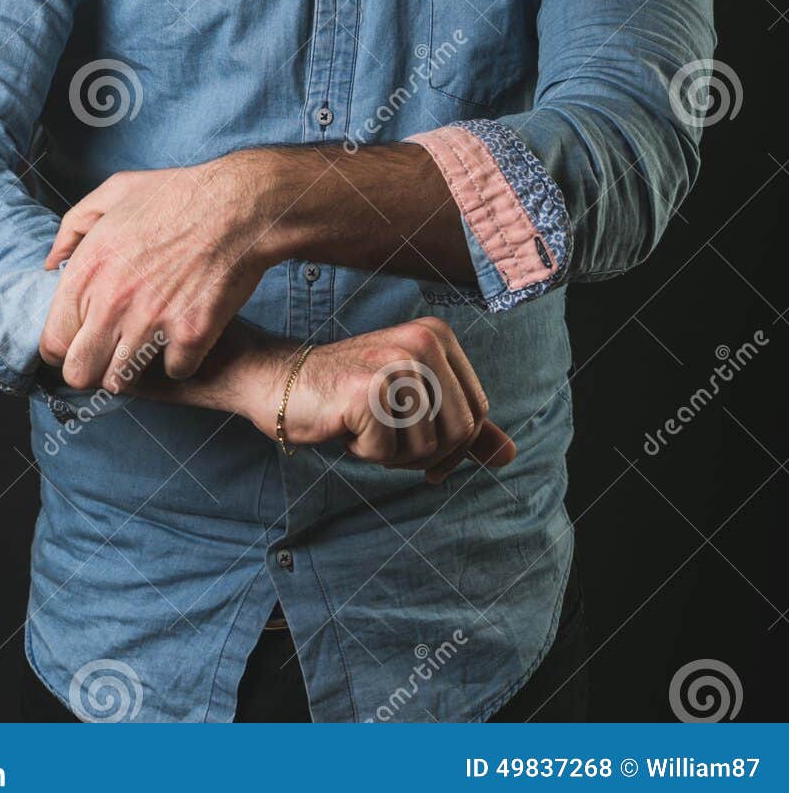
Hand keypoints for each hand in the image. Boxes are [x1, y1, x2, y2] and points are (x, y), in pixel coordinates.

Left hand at [38, 155, 273, 391]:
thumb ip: (74, 227)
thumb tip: (52, 264)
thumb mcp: (115, 191)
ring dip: (134, 367)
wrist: (239, 202)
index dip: (66, 347)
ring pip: (120, 381)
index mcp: (87, 270)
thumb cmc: (178, 194)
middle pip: (78, 374)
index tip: (83, 341)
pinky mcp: (191, 334)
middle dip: (92, 368)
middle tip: (112, 352)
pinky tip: (188, 334)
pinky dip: (182, 359)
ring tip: (149, 344)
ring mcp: (151, 321)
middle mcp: (112, 301)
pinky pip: (174, 371)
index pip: (52, 342)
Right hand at [252, 317, 515, 483]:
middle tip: (384, 435)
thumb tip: (510, 455)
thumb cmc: (350, 394)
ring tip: (363, 423)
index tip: (420, 450)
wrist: (284, 382)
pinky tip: (345, 424)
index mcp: (439, 337)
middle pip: (459, 433)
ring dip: (392, 453)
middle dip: (422, 451)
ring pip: (427, 447)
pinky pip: (388, 453)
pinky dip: (366, 452)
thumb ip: (462, 427)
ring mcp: (398, 363)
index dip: (452, 446)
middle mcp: (423, 342)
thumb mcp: (413, 407)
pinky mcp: (370, 391)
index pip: (476, 414)